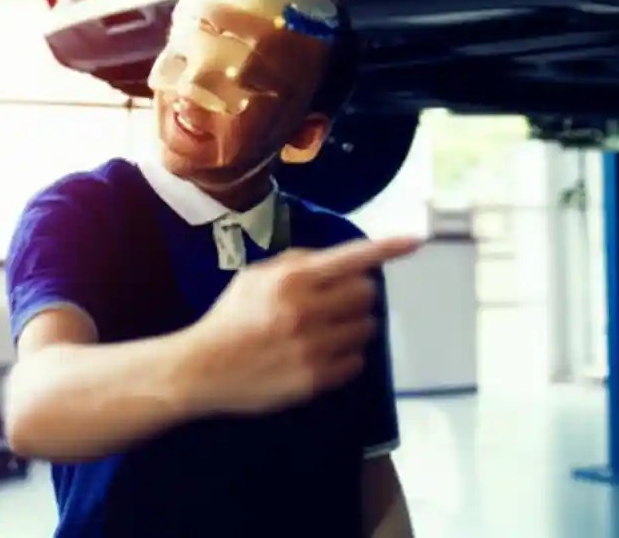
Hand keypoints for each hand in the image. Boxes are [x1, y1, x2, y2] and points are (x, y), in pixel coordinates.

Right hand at [174, 237, 419, 415]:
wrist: (203, 368)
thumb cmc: (230, 318)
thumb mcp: (255, 277)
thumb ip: (295, 263)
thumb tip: (336, 259)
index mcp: (291, 279)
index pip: (351, 258)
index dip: (387, 248)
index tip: (415, 240)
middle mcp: (306, 310)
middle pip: (367, 293)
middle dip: (357, 295)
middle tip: (336, 303)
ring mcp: (313, 346)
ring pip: (366, 328)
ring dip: (353, 326)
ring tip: (325, 331)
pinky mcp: (315, 378)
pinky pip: (356, 362)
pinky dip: (345, 356)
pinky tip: (319, 355)